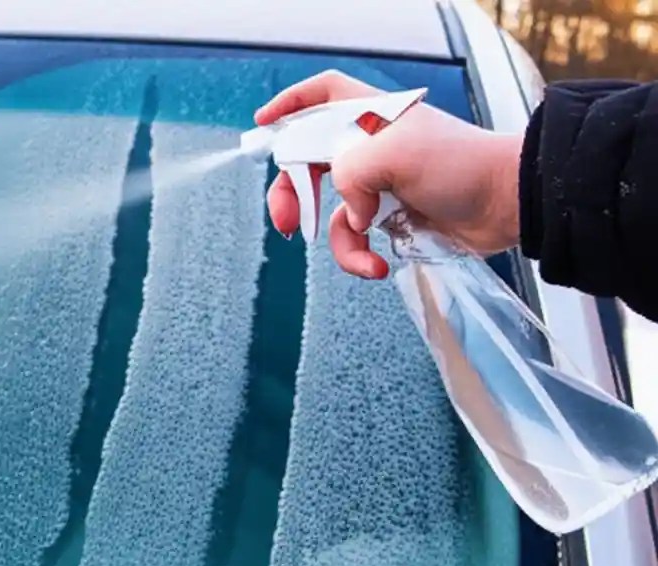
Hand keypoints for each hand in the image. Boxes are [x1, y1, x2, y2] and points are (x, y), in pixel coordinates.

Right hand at [256, 70, 523, 278]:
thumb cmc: (460, 165)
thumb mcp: (393, 156)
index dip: (290, 105)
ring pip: (329, 213)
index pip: (322, 95)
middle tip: (287, 221)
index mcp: (371, 118)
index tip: (263, 123)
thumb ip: (349, 175)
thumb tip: (348, 213)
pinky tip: (377, 265)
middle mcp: (371, 147)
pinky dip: (359, 256)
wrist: (507, 204)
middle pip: (307, 164)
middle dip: (290, 194)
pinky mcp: (392, 219)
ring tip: (359, 255)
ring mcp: (380, 185)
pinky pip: (355, 239)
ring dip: (336, 241)